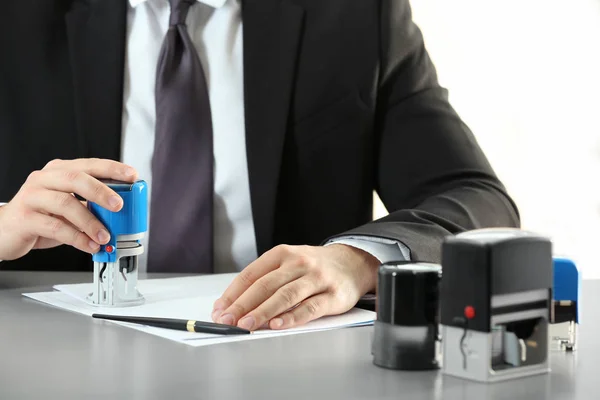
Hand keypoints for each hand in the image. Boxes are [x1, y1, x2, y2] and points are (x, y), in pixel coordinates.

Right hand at [0, 158, 137, 260]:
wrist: (3, 231)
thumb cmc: (40, 217)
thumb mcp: (68, 207)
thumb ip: (90, 205)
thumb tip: (123, 214)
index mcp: (59, 171)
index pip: (89, 164)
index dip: (112, 169)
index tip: (132, 176)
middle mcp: (45, 179)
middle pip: (76, 179)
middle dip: (101, 191)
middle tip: (119, 205)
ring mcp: (33, 197)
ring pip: (66, 203)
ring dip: (90, 222)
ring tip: (105, 236)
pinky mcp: (25, 217)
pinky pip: (56, 227)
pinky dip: (77, 238)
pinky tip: (89, 245)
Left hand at [211, 244, 379, 330]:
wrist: (353, 263)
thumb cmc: (314, 267)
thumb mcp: (288, 264)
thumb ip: (264, 281)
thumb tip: (232, 306)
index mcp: (282, 254)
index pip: (251, 274)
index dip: (233, 294)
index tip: (220, 311)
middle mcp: (299, 263)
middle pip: (265, 285)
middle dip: (242, 305)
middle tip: (227, 321)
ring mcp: (317, 278)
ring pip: (285, 296)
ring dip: (263, 312)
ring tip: (246, 325)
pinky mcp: (333, 295)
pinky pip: (310, 308)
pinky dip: (292, 317)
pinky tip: (278, 325)